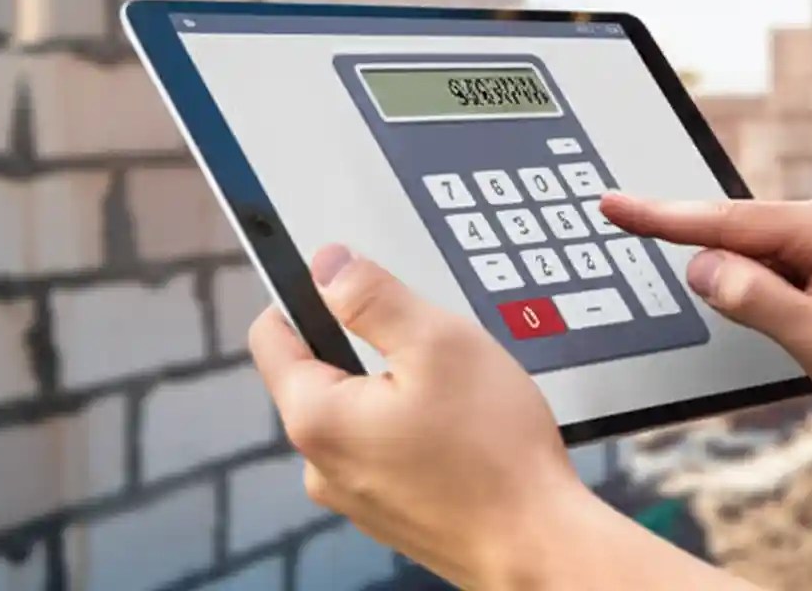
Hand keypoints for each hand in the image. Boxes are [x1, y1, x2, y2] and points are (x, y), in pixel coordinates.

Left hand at [248, 245, 588, 586]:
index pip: (272, 333)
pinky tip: (461, 435)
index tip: (352, 287)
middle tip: (433, 352)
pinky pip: (385, 447)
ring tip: (457, 400)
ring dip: (398, 391)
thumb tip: (329, 266)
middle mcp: (320, 464)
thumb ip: (373, 297)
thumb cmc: (496, 455)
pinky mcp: (387, 510)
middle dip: (371, 348)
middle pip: (321, 372)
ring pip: (360, 411)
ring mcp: (353, 493)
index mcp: (317, 417)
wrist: (539, 546)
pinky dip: (415, 430)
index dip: (308, 295)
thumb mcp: (439, 343)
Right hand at [601, 189, 811, 422]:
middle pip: (743, 240)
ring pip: (761, 256)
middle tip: (794, 332)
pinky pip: (782, 262)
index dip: (662, 217)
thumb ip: (753, 298)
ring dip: (765, 297)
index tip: (613, 203)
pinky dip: (776, 292)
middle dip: (735, 285)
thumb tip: (701, 265)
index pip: (724, 221)